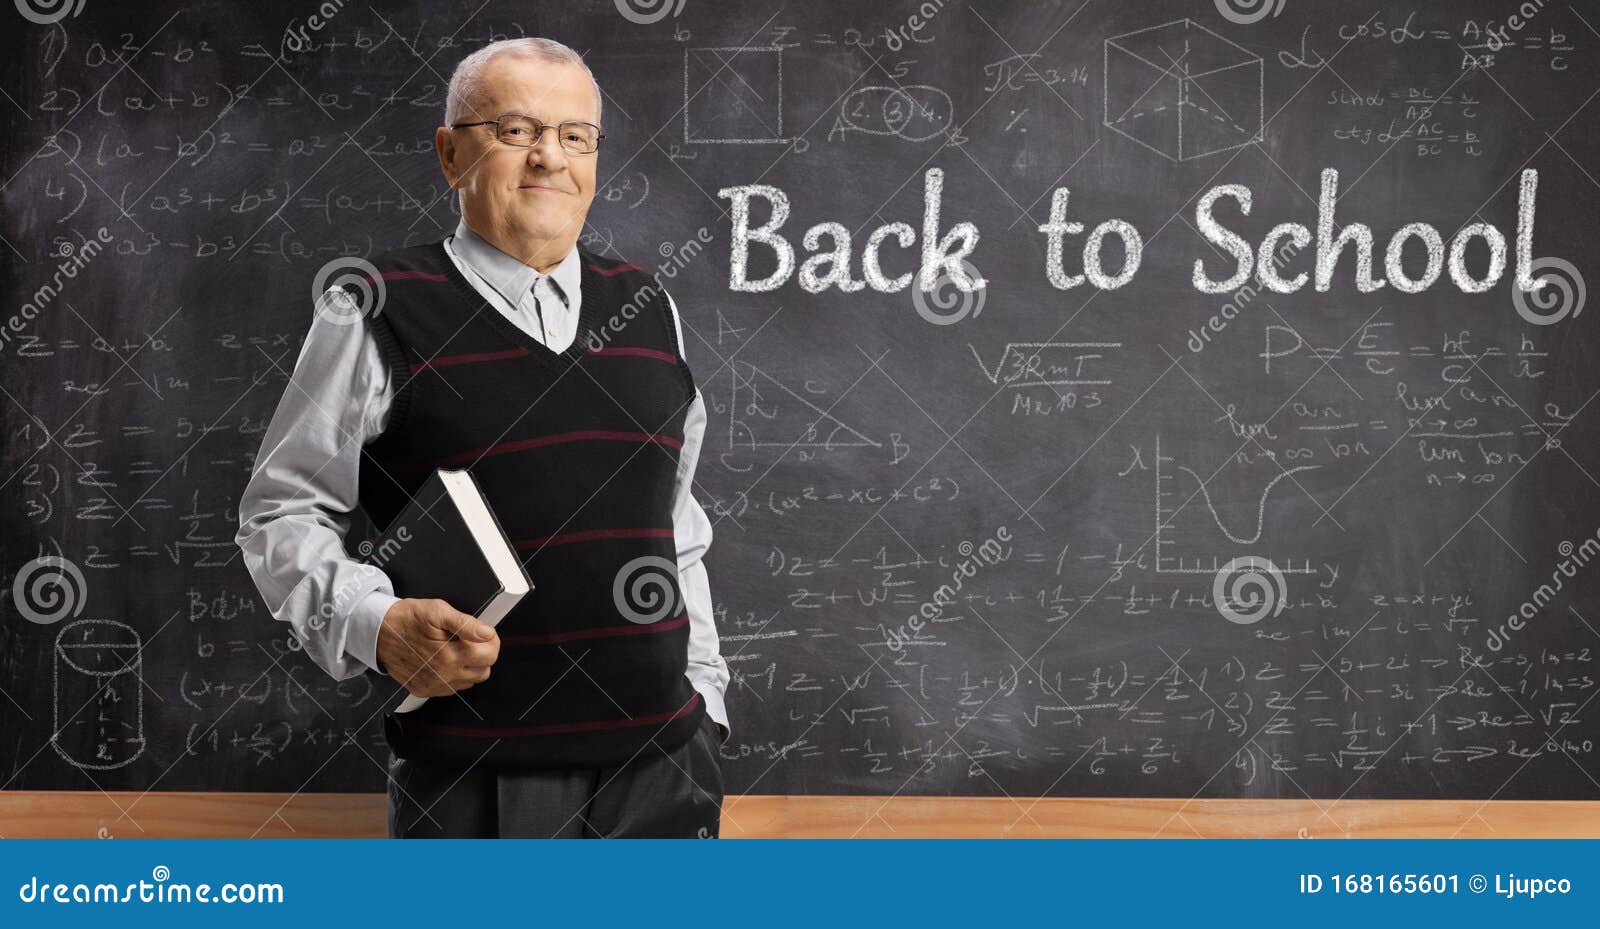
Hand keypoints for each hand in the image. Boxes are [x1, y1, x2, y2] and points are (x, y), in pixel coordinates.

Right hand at [376, 598, 499, 697]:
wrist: (377, 632)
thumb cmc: (405, 619)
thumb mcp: (436, 611)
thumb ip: (465, 623)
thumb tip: (486, 633)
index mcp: (449, 655)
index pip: (490, 655)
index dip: (491, 641)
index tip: (484, 633)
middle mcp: (443, 675)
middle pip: (484, 671)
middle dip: (482, 654)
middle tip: (470, 640)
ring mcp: (433, 685)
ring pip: (470, 681)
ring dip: (469, 666)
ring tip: (455, 648)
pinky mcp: (424, 690)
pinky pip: (452, 688)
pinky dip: (454, 675)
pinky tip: (443, 660)